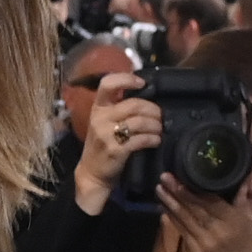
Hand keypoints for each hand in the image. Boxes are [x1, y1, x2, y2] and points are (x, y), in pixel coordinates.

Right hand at [71, 94, 160, 216]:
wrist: (92, 172)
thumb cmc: (101, 144)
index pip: (108, 84)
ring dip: (155, 125)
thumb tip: (144, 94)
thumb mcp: (103, 122)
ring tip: (160, 129)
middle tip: (160, 116)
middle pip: (134, 104)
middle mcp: (100, 118)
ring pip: (140, 122)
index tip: (142, 83)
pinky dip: (153, 139)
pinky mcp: (116, 150)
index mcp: (98, 108)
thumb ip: (118, 108)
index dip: (127, 79)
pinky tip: (156, 141)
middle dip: (152, 109)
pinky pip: (141, 139)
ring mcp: (107, 134)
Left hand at [159, 182, 251, 251]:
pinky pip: (183, 233)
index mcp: (233, 219)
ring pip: (185, 219)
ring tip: (159, 190)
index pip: (209, 200)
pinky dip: (173, 220)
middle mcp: (216, 229)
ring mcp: (204, 242)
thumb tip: (241, 179)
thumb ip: (244, 201)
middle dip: (177, 192)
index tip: (180, 177)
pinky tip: (164, 210)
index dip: (192, 189)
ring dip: (170, 203)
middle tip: (164, 178)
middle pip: (194, 207)